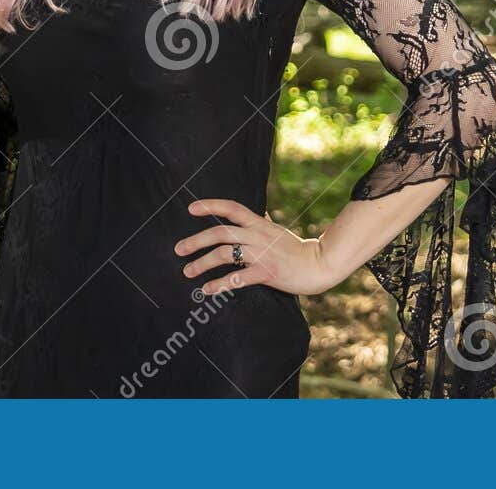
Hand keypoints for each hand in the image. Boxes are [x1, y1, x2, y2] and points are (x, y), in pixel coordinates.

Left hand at [175, 198, 333, 296]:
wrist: (317, 264)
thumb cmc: (296, 250)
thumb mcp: (276, 231)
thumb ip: (262, 223)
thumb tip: (255, 214)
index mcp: (259, 224)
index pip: (232, 208)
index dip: (211, 206)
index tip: (191, 208)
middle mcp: (257, 235)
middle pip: (221, 233)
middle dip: (196, 240)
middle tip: (178, 249)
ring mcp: (261, 254)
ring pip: (224, 254)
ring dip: (202, 263)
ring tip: (188, 271)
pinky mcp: (266, 272)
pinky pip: (238, 277)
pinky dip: (220, 284)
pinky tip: (207, 289)